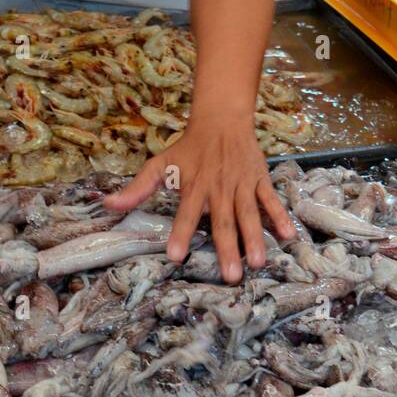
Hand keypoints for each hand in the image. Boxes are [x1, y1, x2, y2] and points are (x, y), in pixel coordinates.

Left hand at [104, 114, 294, 282]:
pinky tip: (288, 236)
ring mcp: (242, 185)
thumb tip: (108, 205)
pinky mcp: (259, 181)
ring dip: (255, 238)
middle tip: (230, 276)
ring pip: (249, 215)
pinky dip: (280, 217)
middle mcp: (219, 188)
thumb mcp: (161, 164)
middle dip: (227, 248)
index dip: (180, 232)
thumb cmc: (189, 147)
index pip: (185, 213)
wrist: (222, 120)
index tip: (175, 256)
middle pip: (223, 222)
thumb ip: (137, 188)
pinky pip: (271, 201)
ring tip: (258, 262)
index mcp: (194, 186)